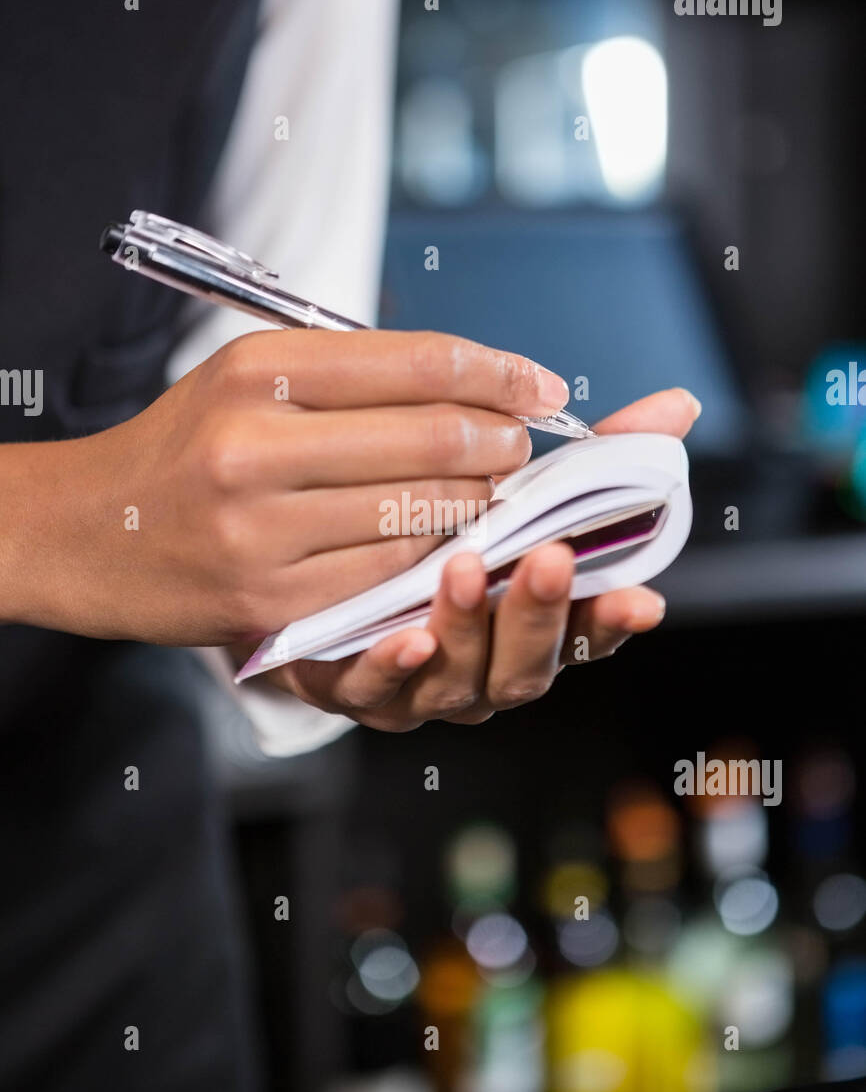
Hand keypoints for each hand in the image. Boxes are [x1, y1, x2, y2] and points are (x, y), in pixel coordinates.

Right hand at [0, 329, 567, 644]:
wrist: (89, 531)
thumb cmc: (186, 448)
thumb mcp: (249, 377)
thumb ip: (354, 376)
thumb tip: (478, 383)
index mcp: (260, 369)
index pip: (421, 363)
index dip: (501, 374)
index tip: (542, 388)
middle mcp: (257, 445)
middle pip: (437, 439)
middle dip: (502, 444)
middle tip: (519, 448)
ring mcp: (262, 531)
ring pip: (423, 515)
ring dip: (477, 507)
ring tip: (485, 496)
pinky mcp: (270, 601)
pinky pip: (389, 576)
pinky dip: (431, 560)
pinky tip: (440, 546)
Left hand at [259, 388, 700, 729]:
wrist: (318, 577)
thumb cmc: (435, 536)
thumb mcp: (515, 492)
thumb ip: (595, 460)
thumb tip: (677, 405)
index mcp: (527, 624)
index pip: (586, 632)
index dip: (613, 619)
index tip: (641, 600)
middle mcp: (482, 667)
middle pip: (525, 666)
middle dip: (540, 613)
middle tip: (547, 559)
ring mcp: (420, 684)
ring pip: (455, 678)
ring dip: (466, 626)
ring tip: (464, 569)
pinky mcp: (354, 684)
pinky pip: (373, 686)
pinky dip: (391, 666)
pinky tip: (403, 634)